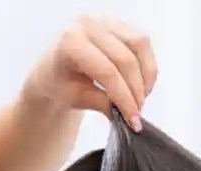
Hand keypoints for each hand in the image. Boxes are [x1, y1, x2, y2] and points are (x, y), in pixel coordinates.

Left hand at [23, 16, 158, 131]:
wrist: (53, 67)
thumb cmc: (59, 81)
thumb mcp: (75, 98)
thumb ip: (101, 104)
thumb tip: (128, 113)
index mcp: (71, 42)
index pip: (106, 71)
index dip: (123, 97)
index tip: (132, 119)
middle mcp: (88, 25)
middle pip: (125, 59)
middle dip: (135, 90)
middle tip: (137, 113)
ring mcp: (105, 20)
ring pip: (139, 46)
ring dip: (145, 76)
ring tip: (140, 97)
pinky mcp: (118, 23)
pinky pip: (142, 42)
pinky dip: (147, 65)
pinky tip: (141, 83)